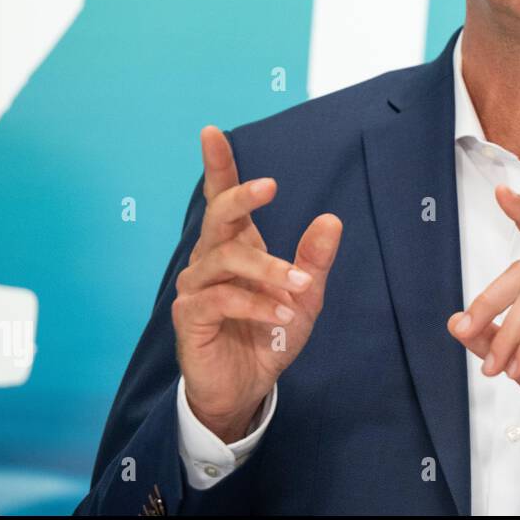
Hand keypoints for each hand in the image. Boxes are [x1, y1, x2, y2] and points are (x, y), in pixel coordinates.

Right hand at [172, 126, 341, 442]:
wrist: (248, 386)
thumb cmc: (269, 334)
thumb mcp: (303, 296)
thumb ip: (313, 259)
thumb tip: (331, 218)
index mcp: (237, 246)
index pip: (221, 199)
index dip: (217, 165)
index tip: (212, 133)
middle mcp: (210, 259)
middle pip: (218, 215)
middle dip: (241, 195)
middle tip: (271, 186)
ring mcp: (196, 287)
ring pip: (227, 259)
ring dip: (268, 270)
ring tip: (298, 290)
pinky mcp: (189, 316)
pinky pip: (220, 298)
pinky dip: (254, 304)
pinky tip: (279, 316)